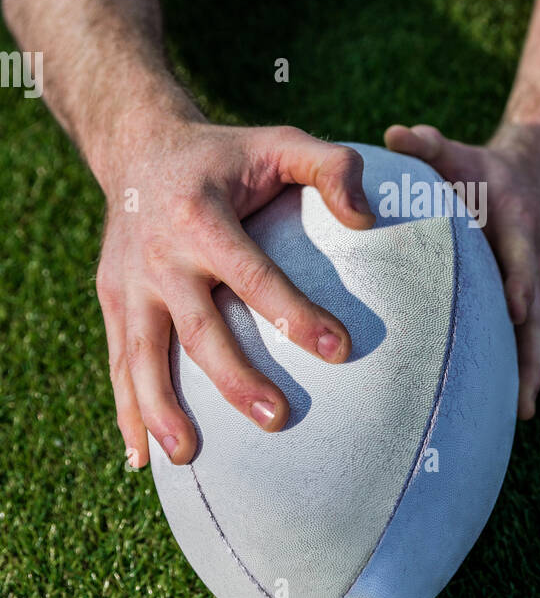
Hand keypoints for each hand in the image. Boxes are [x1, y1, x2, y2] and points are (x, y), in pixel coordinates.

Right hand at [96, 119, 374, 468]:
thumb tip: (368, 220)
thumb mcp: (280, 140)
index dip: (295, 314)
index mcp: (200, 216)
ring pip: (143, 356)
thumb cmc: (227, 154)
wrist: (138, 147)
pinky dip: (126, 410)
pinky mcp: (112, 301)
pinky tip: (141, 458)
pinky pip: (118, 362)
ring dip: (162, 409)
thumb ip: (332, 167)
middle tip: (280, 419)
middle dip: (236, 379)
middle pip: (198, 328)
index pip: (254, 275)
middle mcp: (158, 254)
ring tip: (190, 458)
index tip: (342, 350)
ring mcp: (128, 282)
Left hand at [384, 122, 539, 419]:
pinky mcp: (513, 302)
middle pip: (537, 319)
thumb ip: (426, 144)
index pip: (522, 258)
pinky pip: (513, 340)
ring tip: (520, 418)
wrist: (523, 178)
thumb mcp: (453, 150)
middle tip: (526, 401)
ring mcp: (523, 289)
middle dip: (532, 358)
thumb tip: (392, 135)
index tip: (517, 307)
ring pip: (531, 339)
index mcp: (517, 230)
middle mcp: (526, 267)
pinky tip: (495, 407)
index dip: (521, 280)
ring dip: (527, 376)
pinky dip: (509, 371)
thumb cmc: (477, 167)